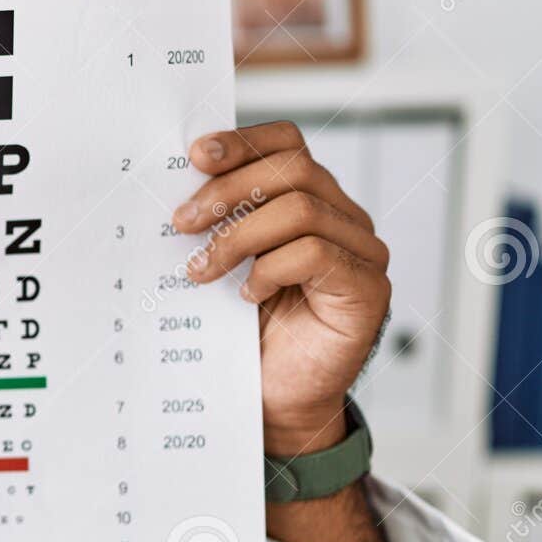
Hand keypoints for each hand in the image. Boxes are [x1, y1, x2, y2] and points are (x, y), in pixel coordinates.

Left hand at [174, 121, 390, 456]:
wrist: (274, 399)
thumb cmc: (248, 333)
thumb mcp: (223, 266)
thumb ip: (216, 224)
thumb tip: (174, 191)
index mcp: (310, 199)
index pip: (287, 144)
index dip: (243, 142)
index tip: (195, 155)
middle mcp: (342, 217)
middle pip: (293, 169)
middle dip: (227, 191)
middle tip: (181, 223)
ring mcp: (361, 251)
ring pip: (302, 209)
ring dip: (238, 236)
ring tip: (200, 270)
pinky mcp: (367, 289)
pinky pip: (317, 255)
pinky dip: (271, 270)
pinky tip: (246, 296)